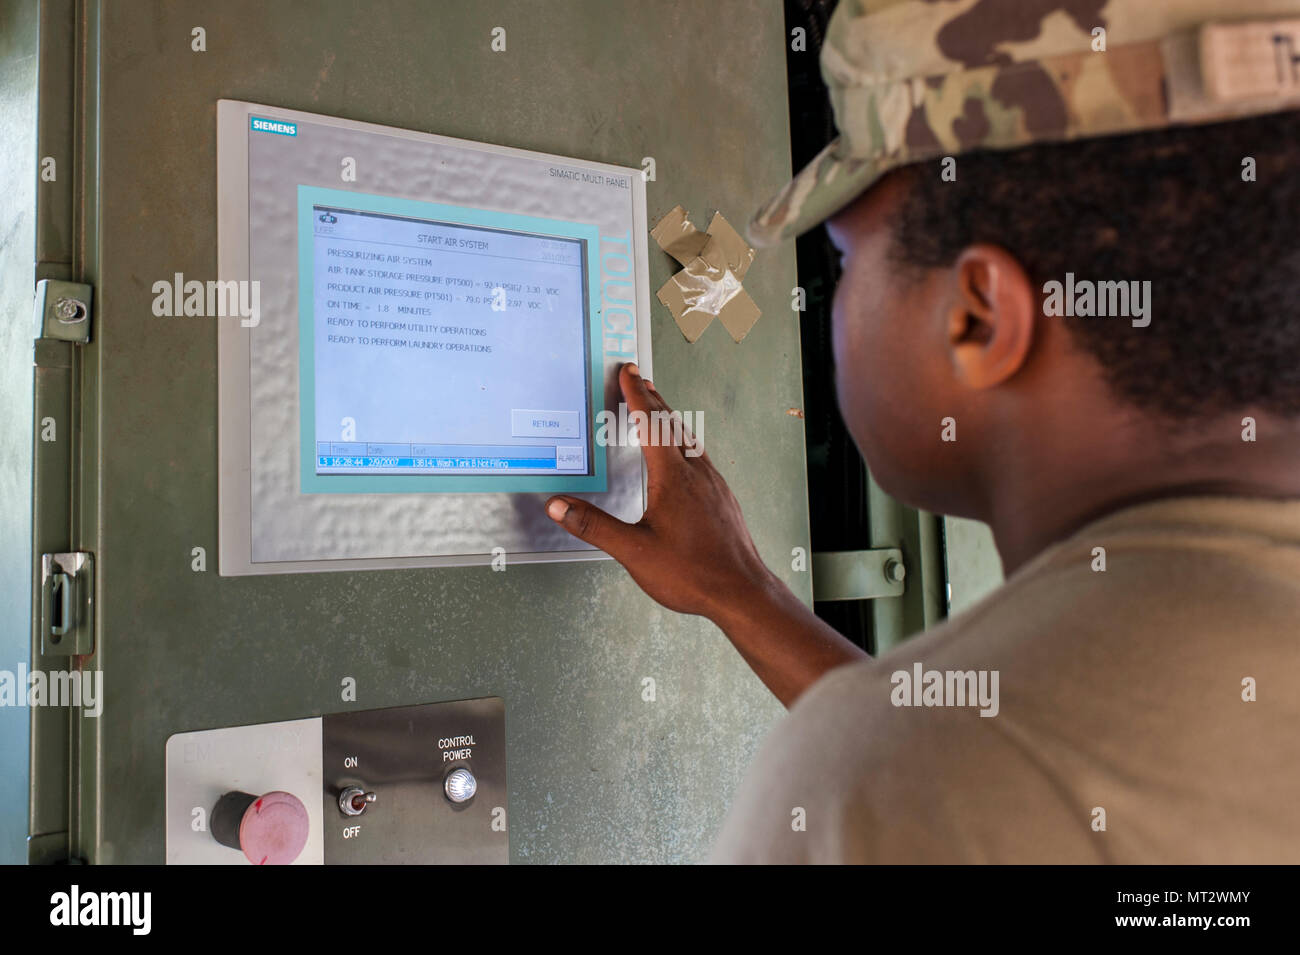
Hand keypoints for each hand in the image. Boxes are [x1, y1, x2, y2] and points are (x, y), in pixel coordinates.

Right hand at [545, 362, 777, 621]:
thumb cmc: (693, 573)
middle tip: (638, 378)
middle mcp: (697, 473)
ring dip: (669, 419)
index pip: (651, 424)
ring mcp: (714, 484)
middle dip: (652, 398)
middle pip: (672, 424)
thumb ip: (594, 526)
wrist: (742, 592)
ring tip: (657, 409)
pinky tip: (682, 456)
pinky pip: (699, 457)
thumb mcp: (634, 552)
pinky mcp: (722, 498)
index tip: (628, 372)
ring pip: (688, 439)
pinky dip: (683, 442)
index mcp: (673, 477)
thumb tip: (559, 506)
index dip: (636, 395)